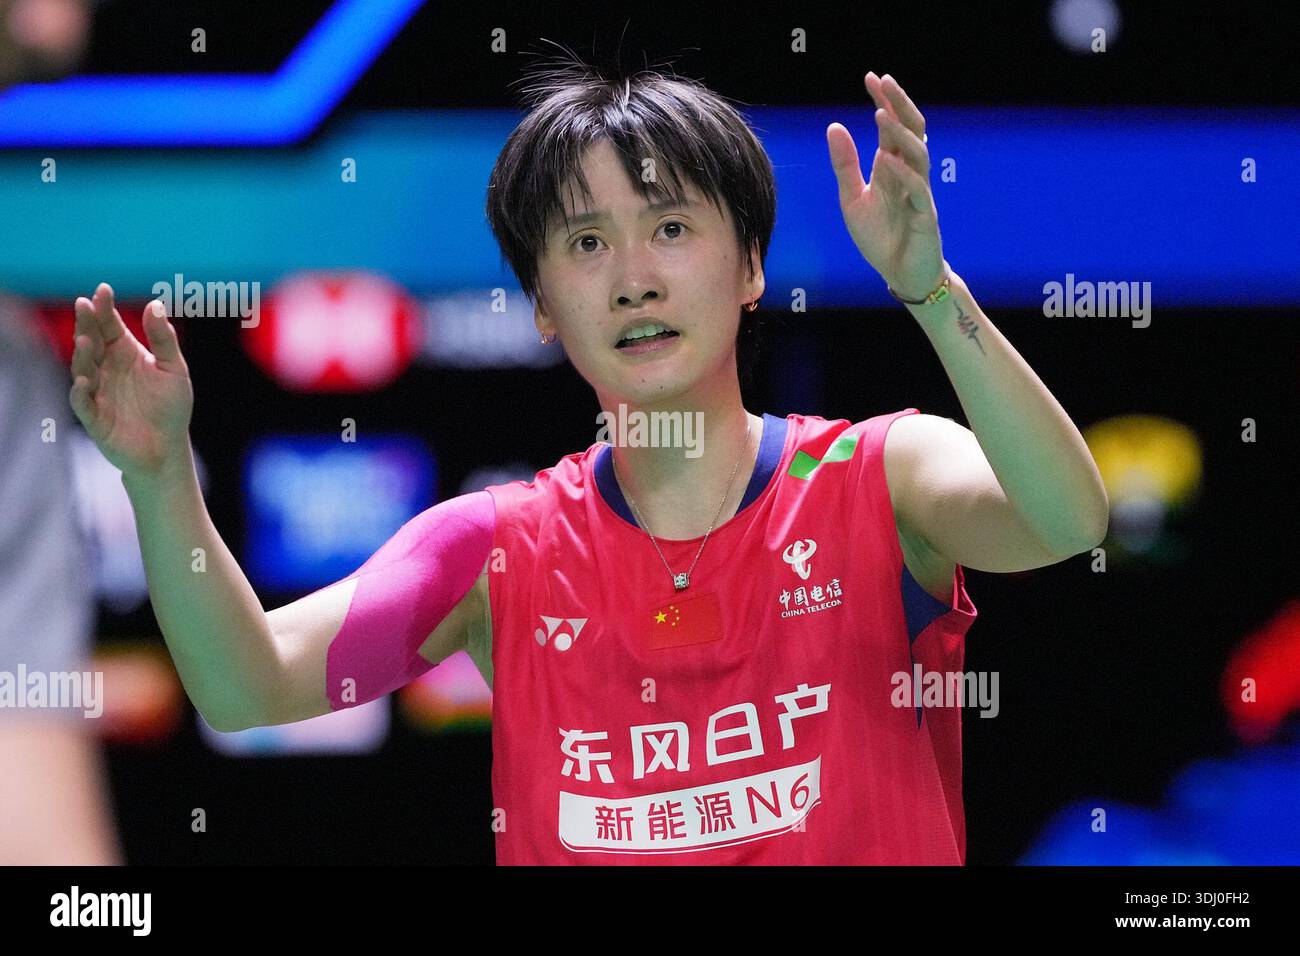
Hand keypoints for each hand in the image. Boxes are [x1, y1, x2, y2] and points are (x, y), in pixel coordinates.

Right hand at [68, 283, 194, 480]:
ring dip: (82, 355)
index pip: (109, 326)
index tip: (103, 290)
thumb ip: (164, 339)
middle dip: (87, 324)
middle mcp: (107, 368)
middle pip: (92, 341)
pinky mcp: (95, 418)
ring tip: (86, 340)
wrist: (168, 448)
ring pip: (83, 368)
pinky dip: (81, 391)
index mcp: (125, 353)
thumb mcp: (173, 369)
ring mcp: (98, 391)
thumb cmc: (170, 407)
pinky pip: (83, 403)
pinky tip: (86, 380)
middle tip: (85, 305)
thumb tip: (155, 304)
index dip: (104, 309)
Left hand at [827, 72, 946, 300]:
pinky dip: (903, 174)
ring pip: (917, 155)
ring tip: (880, 114)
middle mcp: (909, 175)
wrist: (901, 273)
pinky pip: (917, 191)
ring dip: (899, 135)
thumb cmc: (881, 237)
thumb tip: (834, 126)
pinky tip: (887, 160)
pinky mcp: (925, 216)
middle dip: (898, 105)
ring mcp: (919, 194)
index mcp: (892, 168)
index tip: (871, 78)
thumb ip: (845, 165)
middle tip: (884, 81)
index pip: (892, 127)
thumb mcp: (852, 199)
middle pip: (911, 131)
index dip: (884, 101)